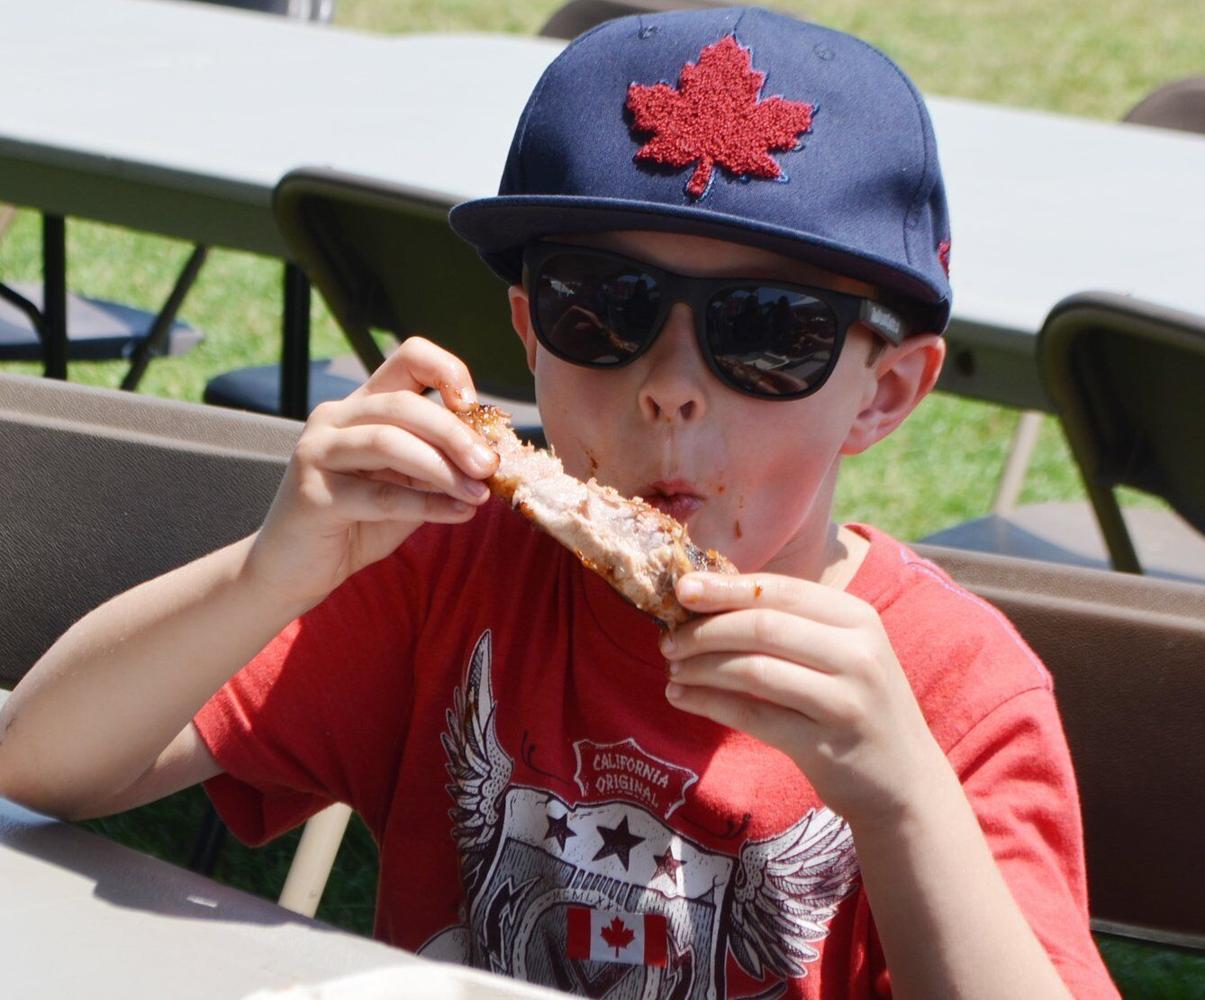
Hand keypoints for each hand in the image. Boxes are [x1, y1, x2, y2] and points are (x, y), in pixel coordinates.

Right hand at [244, 337, 497, 611]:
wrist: (294, 571)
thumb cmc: (357, 523)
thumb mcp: (407, 487)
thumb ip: (439, 468)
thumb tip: (491, 461)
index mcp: (362, 406)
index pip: (408, 358)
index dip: (447, 370)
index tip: (476, 405)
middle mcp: (335, 418)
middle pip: (403, 404)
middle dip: (454, 433)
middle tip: (490, 465)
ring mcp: (318, 452)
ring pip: (387, 441)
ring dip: (442, 468)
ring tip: (478, 493)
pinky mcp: (312, 493)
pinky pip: (379, 495)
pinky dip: (426, 505)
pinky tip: (459, 514)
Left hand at [660, 572, 948, 829]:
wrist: (905, 784)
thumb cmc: (857, 706)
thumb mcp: (843, 653)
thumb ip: (792, 625)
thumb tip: (708, 600)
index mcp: (857, 618)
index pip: (778, 590)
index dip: (725, 587)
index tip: (681, 589)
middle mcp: (857, 653)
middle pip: (762, 626)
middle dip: (705, 630)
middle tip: (668, 640)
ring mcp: (845, 700)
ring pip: (753, 670)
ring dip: (701, 667)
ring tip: (672, 670)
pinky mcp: (825, 745)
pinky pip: (752, 715)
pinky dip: (709, 703)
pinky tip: (682, 697)